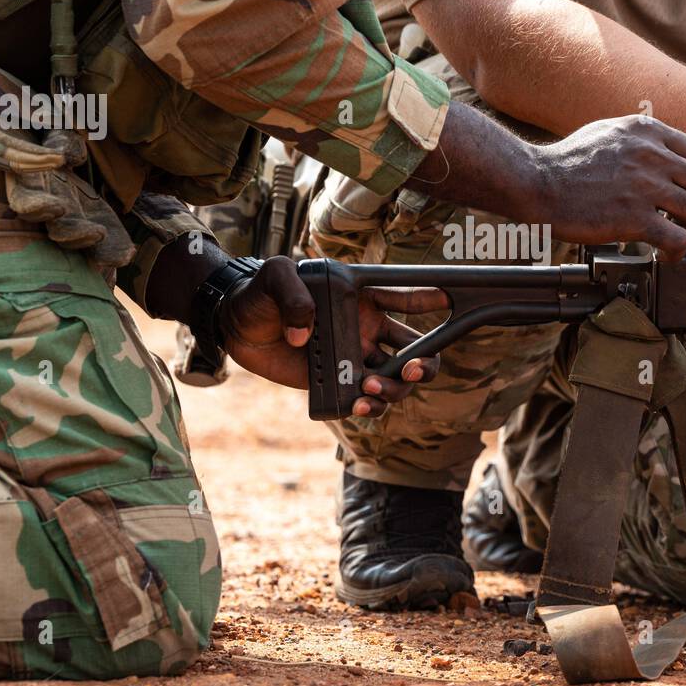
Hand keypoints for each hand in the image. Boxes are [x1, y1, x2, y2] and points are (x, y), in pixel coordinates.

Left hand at [219, 257, 445, 416]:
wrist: (234, 326)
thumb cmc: (259, 293)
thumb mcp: (274, 276)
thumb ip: (292, 293)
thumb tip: (306, 333)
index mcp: (362, 297)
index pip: (406, 297)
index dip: (431, 300)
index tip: (451, 301)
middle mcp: (365, 329)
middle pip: (414, 350)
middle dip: (423, 364)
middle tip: (409, 370)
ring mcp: (353, 358)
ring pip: (394, 382)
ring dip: (394, 391)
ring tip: (369, 391)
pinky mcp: (336, 384)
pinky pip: (365, 402)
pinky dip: (369, 409)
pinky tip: (356, 406)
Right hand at [532, 115, 685, 259]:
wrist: (536, 182)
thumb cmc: (566, 162)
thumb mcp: (608, 131)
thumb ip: (641, 139)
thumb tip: (665, 153)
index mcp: (648, 133)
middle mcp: (652, 156)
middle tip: (683, 219)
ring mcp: (645, 187)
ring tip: (672, 236)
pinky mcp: (635, 219)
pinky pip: (678, 240)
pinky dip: (677, 252)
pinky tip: (664, 255)